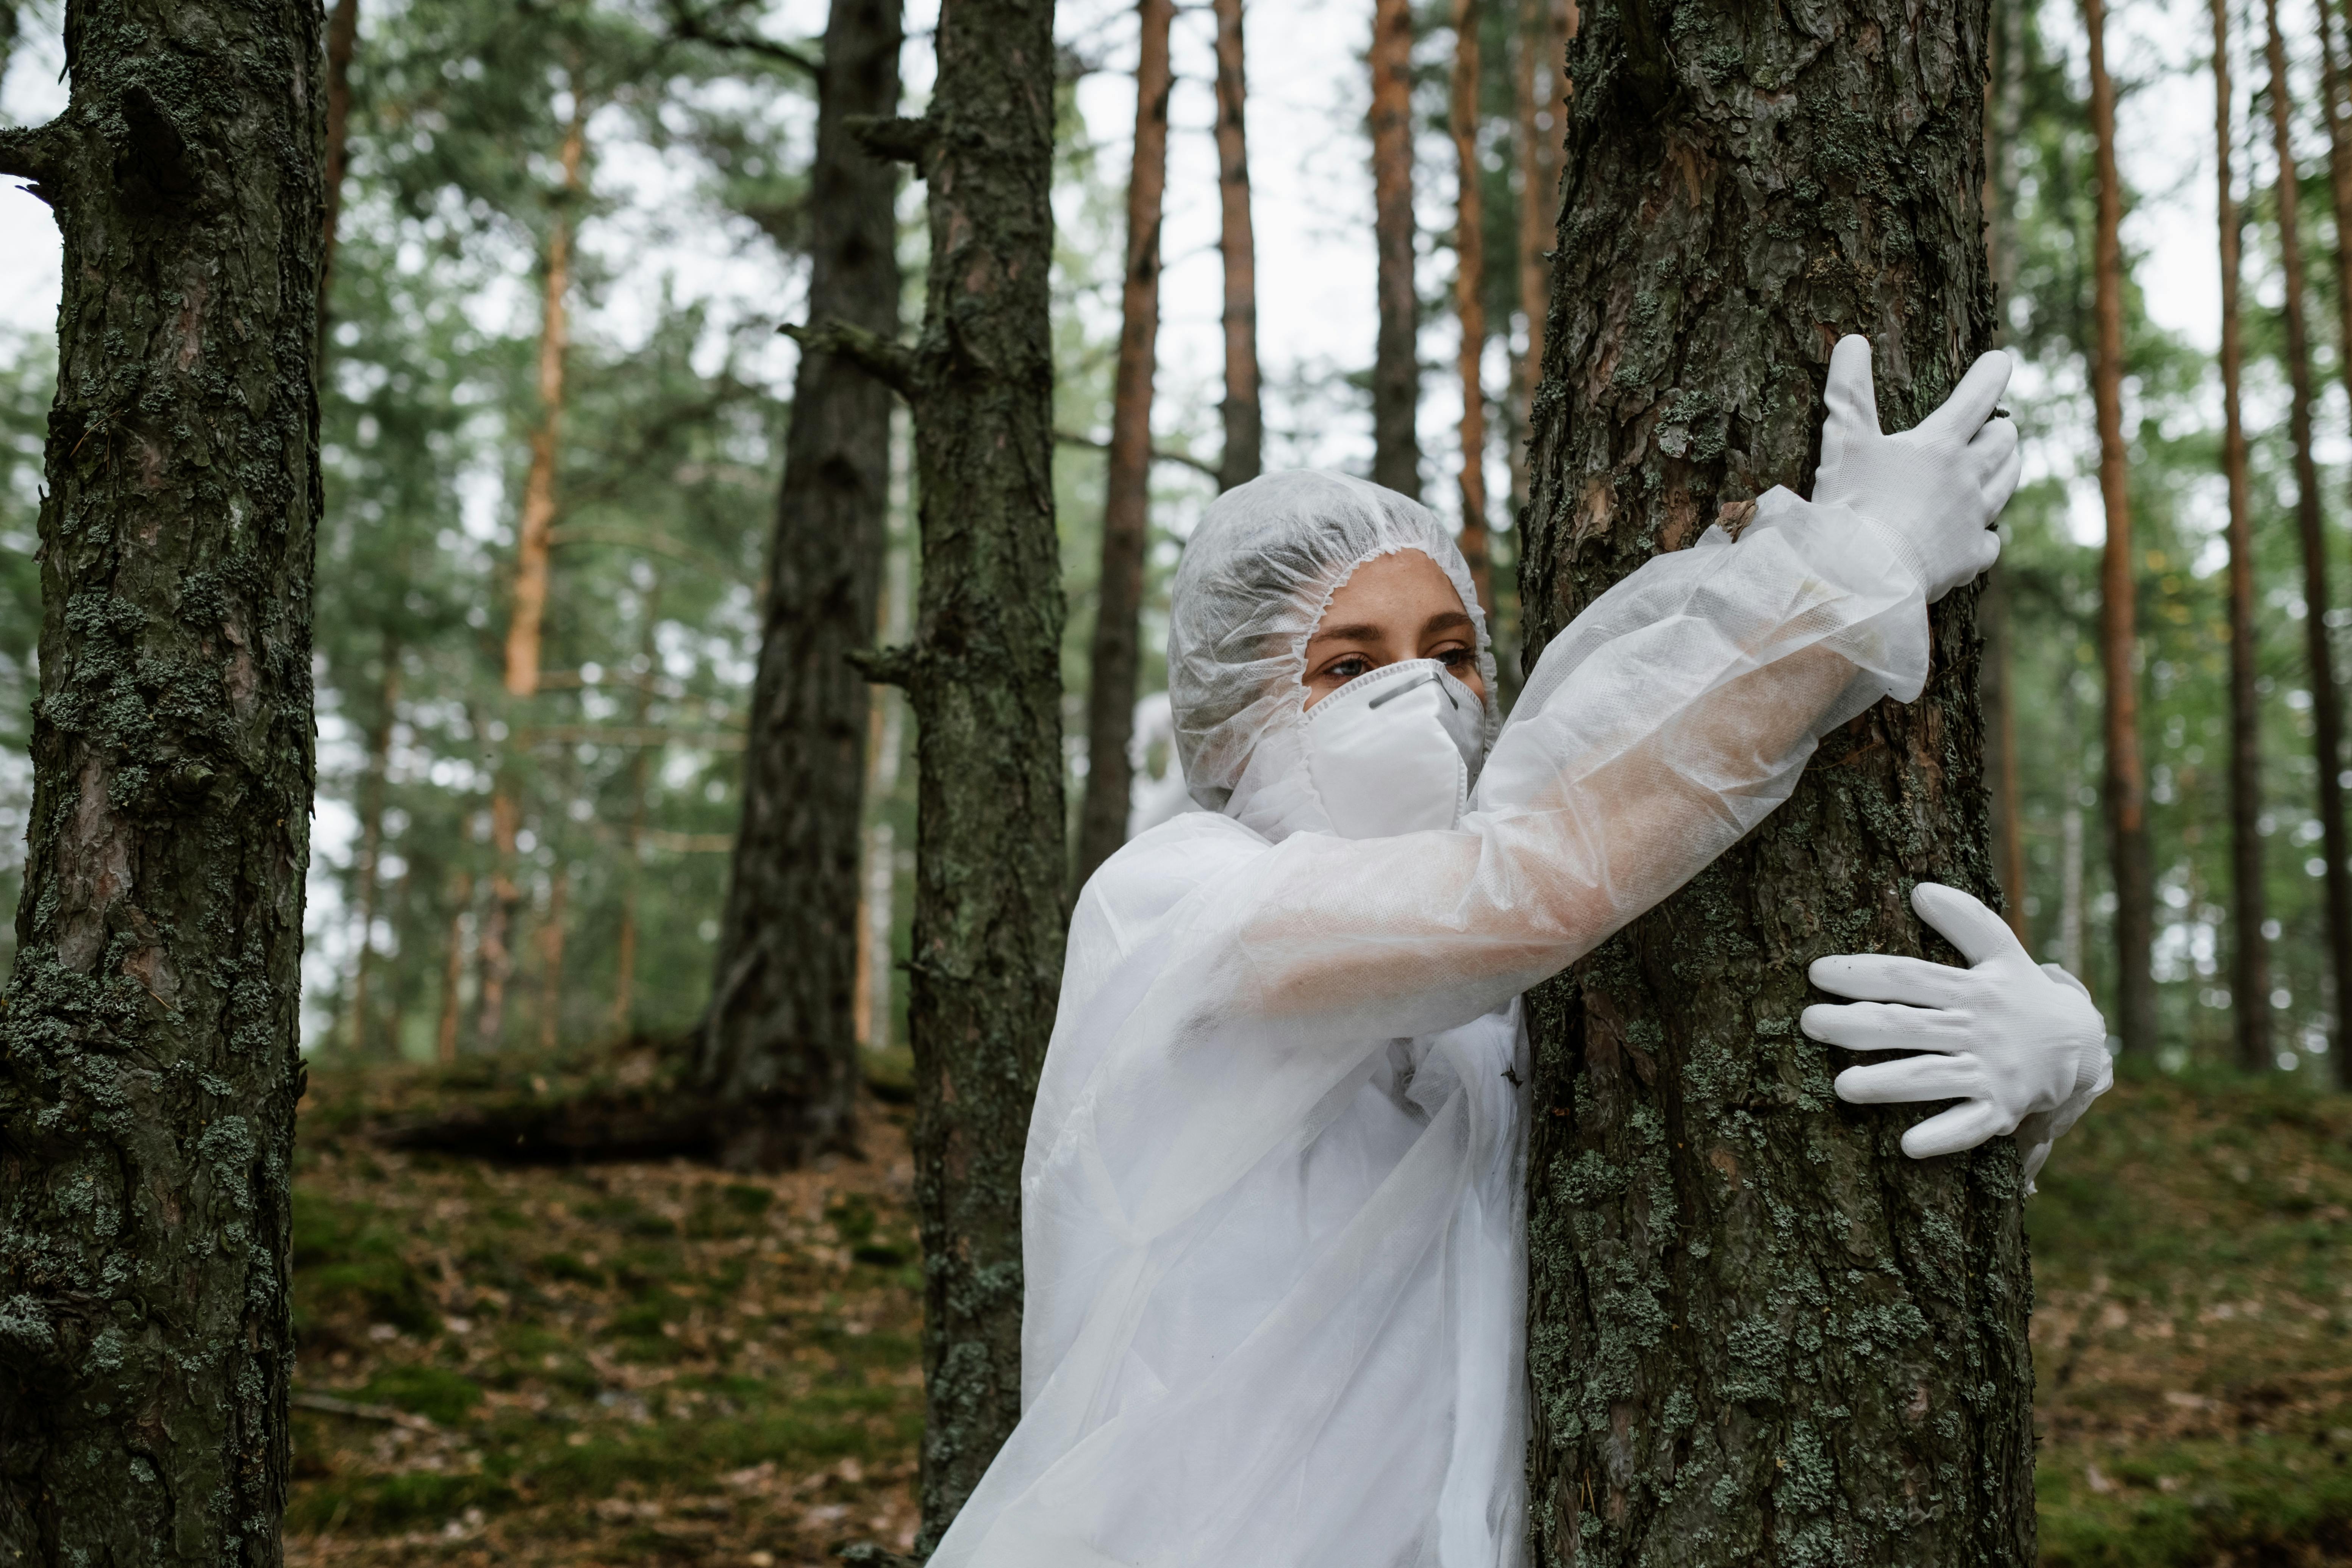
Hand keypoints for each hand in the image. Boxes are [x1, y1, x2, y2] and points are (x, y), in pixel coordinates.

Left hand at [1800, 882, 2110, 1162]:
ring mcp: (1989, 1072)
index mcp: (1972, 990)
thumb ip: (1966, 919)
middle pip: (1909, 1026)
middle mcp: (1977, 1030)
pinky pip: (1970, 1126)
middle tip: (1808, 1023)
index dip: (1863, 973)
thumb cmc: (2022, 995)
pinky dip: (1942, 1136)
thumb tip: (1920, 889)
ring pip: (1931, 1076)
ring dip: (1887, 1083)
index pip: (1909, 977)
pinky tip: (1907, 1146)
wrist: (2081, 1046)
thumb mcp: (2003, 951)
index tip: (1816, 972)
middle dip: (1856, 1026)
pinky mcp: (2000, 1109)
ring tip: (1842, 1086)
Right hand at [1810, 335, 2022, 602]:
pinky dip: (1987, 534)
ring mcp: (1972, 519)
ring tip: (2004, 462)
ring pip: (2006, 484)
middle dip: (2002, 429)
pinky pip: (1991, 541)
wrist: (1862, 576)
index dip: (1992, 374)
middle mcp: (1966, 478)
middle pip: (2002, 442)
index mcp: (1939, 445)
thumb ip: (1848, 391)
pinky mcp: (1969, 558)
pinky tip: (1980, 535)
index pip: (1977, 398)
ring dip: (2007, 467)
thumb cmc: (1851, 505)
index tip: (2002, 360)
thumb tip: (1852, 341)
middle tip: (1998, 425)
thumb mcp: (1844, 443)